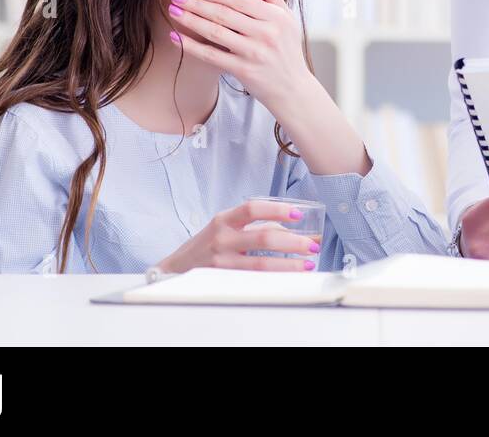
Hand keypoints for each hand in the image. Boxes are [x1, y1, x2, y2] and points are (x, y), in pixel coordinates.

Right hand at [156, 199, 320, 272]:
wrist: (176, 269)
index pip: (253, 208)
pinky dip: (273, 278)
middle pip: (264, 237)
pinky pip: (253, 279)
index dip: (278, 210)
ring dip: (288, 264)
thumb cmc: (207, 245)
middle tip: (312, 245)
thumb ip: (254, 225)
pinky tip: (287, 278)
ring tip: (306, 264)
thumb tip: (290, 228)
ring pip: (261, 263)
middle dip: (293, 242)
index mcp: (224, 219)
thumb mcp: (226, 227)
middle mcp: (221, 238)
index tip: (298, 214)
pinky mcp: (222, 280)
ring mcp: (221, 261)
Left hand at [167, 0, 312, 114]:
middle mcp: (265, 33)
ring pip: (215, 32)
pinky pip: (211, 55)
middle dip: (197, 3)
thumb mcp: (289, 22)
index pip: (241, 0)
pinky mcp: (243, 70)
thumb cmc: (288, 52)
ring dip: (191, 20)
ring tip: (173, 11)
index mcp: (276, 17)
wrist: (292, 88)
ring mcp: (253, 52)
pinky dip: (191, 46)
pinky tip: (176, 37)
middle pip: (224, 14)